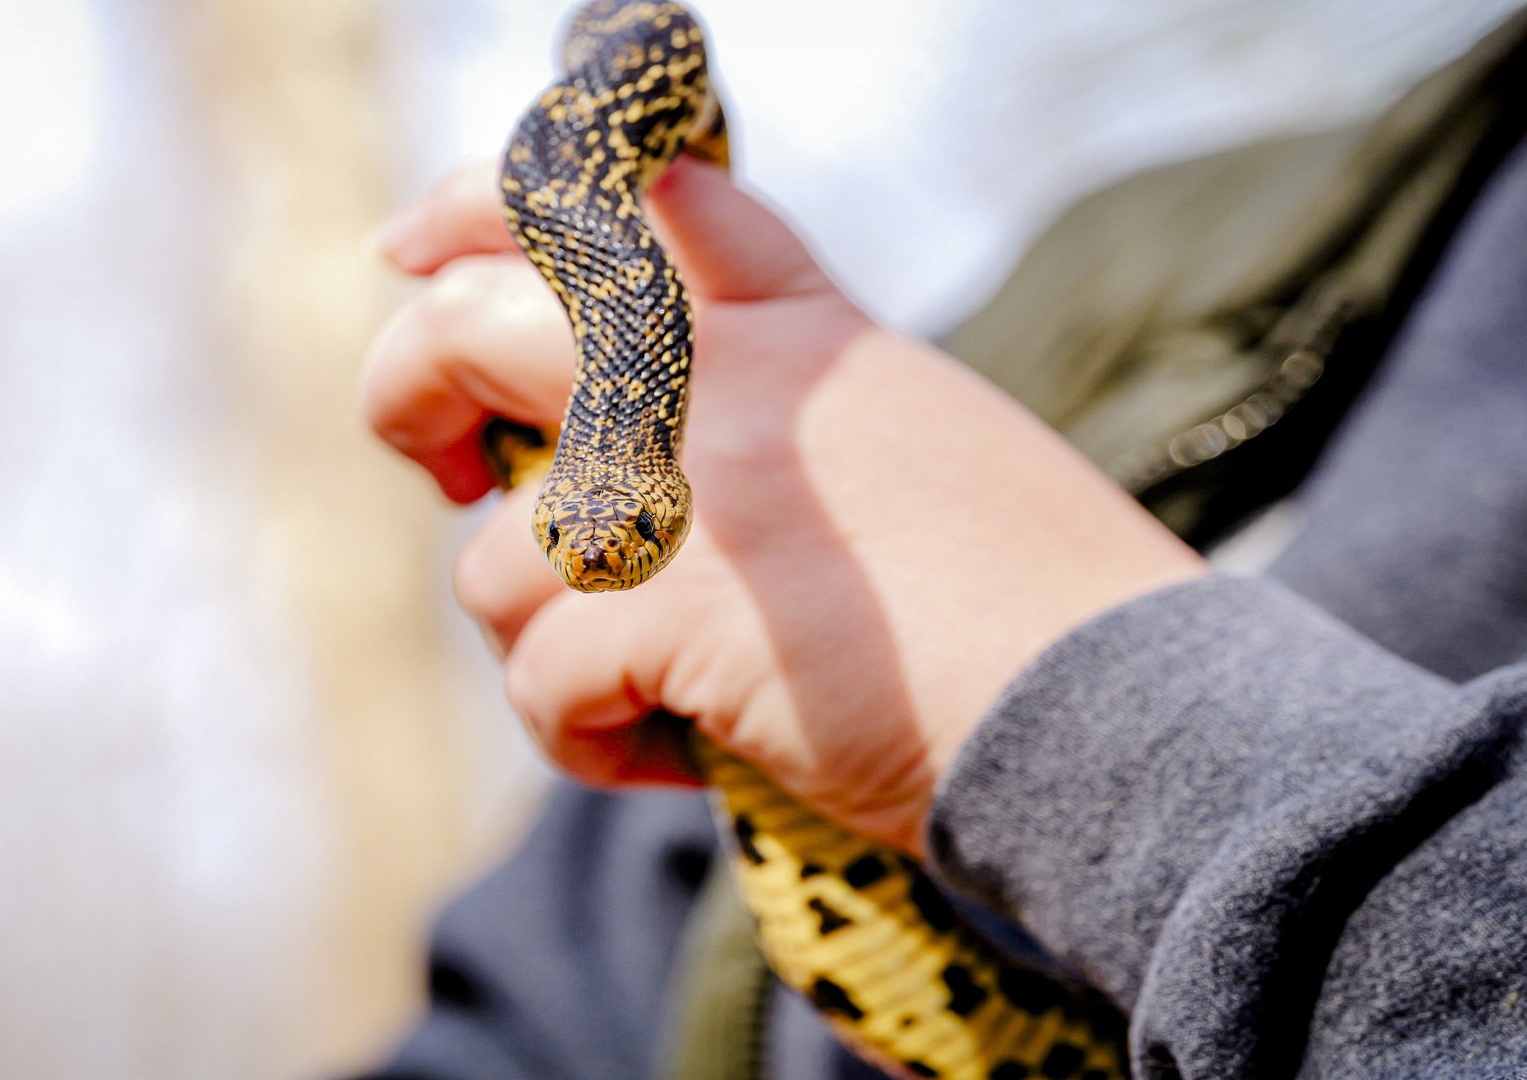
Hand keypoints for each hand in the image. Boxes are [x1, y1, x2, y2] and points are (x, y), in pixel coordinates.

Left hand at [363, 156, 1205, 857]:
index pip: (625, 201)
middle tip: (446, 464)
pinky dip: (585, 739)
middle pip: (476, 319)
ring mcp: (692, 494)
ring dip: (545, 649)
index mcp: (795, 326)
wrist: (1118, 701)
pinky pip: (541, 680)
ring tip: (647, 693)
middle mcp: (725, 385)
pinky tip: (670, 752)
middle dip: (407, 382)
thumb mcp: (918, 426)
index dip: (486, 205)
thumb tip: (644, 434)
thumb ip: (785, 395)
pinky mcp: (675, 614)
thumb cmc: (1031, 592)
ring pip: (493, 561)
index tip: (415, 252)